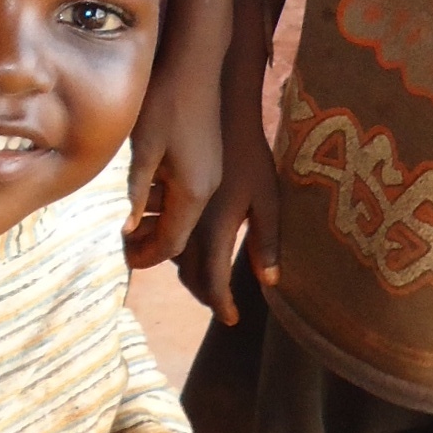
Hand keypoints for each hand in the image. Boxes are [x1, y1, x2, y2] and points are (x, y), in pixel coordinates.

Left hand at [123, 54, 223, 269]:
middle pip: (182, 233)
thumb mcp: (144, 149)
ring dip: (160, 225)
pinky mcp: (209, 159)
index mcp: (194, 191)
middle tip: (124, 247)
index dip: (147, 256)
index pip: (172, 242)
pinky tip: (147, 197)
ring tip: (130, 227)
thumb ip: (136, 190)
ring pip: (186, 215)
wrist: (196, 63)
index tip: (124, 261)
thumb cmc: (166, 102)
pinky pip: (189, 196)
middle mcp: (208, 188)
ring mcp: (211, 173)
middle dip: (153, 245)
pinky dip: (168, 205)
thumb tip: (128, 227)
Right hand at [176, 116, 280, 319]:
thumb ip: (266, 241)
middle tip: (218, 301)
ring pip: (171, 257)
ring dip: (185, 272)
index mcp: (217, 232)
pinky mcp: (163, 196)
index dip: (222, 305)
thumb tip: (270, 281)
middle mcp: (190, 227)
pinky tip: (187, 245)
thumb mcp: (267, 199)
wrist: (219, 113)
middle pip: (188, 275)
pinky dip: (172, 248)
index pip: (214, 283)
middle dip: (203, 293)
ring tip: (202, 280)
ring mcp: (173, 211)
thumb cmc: (250, 155)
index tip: (232, 319)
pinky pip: (162, 233)